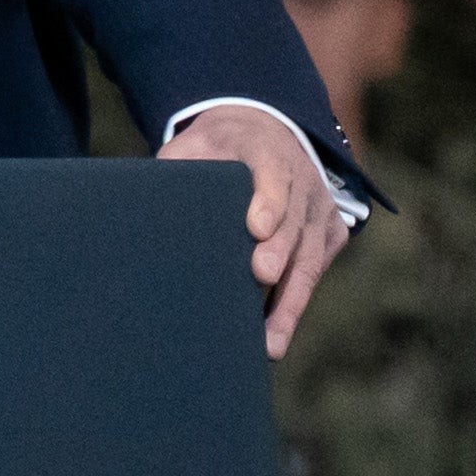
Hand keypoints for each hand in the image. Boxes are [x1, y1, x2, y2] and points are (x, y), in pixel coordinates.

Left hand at [163, 100, 341, 354]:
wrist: (268, 133)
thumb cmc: (220, 148)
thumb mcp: (195, 142)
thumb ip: (175, 163)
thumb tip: (143, 205)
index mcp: (267, 151)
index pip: (272, 173)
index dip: (268, 200)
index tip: (257, 227)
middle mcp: (303, 179)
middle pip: (294, 221)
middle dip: (280, 252)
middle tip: (261, 276)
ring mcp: (321, 208)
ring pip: (310, 258)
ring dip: (291, 302)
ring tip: (271, 342)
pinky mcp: (332, 233)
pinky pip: (316, 271)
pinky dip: (296, 304)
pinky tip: (275, 335)